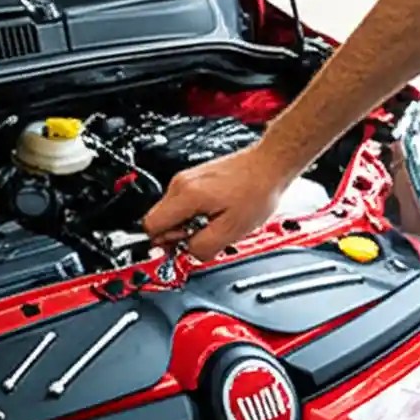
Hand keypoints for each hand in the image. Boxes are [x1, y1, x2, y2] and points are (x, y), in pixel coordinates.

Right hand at [142, 145, 294, 260]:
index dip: (165, 242)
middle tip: (204, 234)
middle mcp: (180, 183)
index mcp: (186, 195)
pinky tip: (216, 212)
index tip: (183, 244)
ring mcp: (186, 179)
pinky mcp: (194, 179)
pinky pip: (183, 204)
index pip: (151, 226)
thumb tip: (188, 253)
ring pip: (172, 212)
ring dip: (188, 224)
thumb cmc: (256, 192)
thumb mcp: (231, 231)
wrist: (268, 166)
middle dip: (178, 234)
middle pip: (159, 219)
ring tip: (214, 221)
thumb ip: (202, 247)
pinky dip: (195, 213)